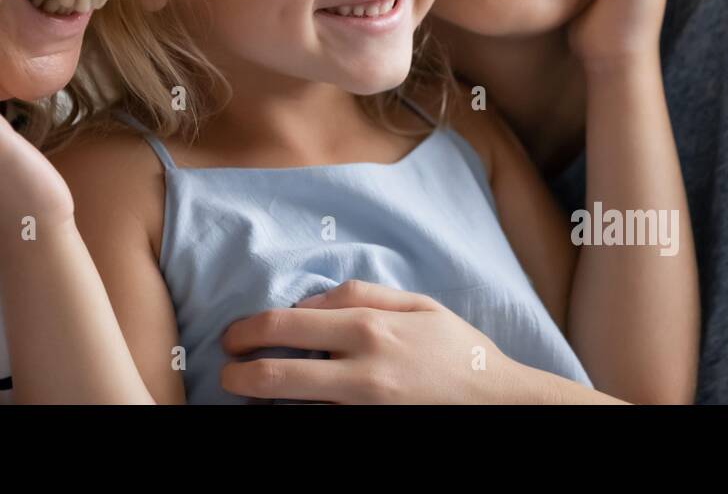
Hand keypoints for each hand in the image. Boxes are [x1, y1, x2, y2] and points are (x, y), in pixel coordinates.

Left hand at [220, 280, 520, 403]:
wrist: (500, 405)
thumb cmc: (459, 352)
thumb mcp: (418, 306)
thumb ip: (361, 295)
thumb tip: (311, 299)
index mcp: (371, 329)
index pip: (286, 324)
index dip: (248, 330)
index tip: (233, 336)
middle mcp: (362, 372)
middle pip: (276, 373)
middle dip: (238, 372)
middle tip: (227, 371)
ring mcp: (363, 410)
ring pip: (291, 407)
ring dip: (262, 399)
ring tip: (249, 392)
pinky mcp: (366, 431)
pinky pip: (318, 423)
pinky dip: (295, 416)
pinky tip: (289, 409)